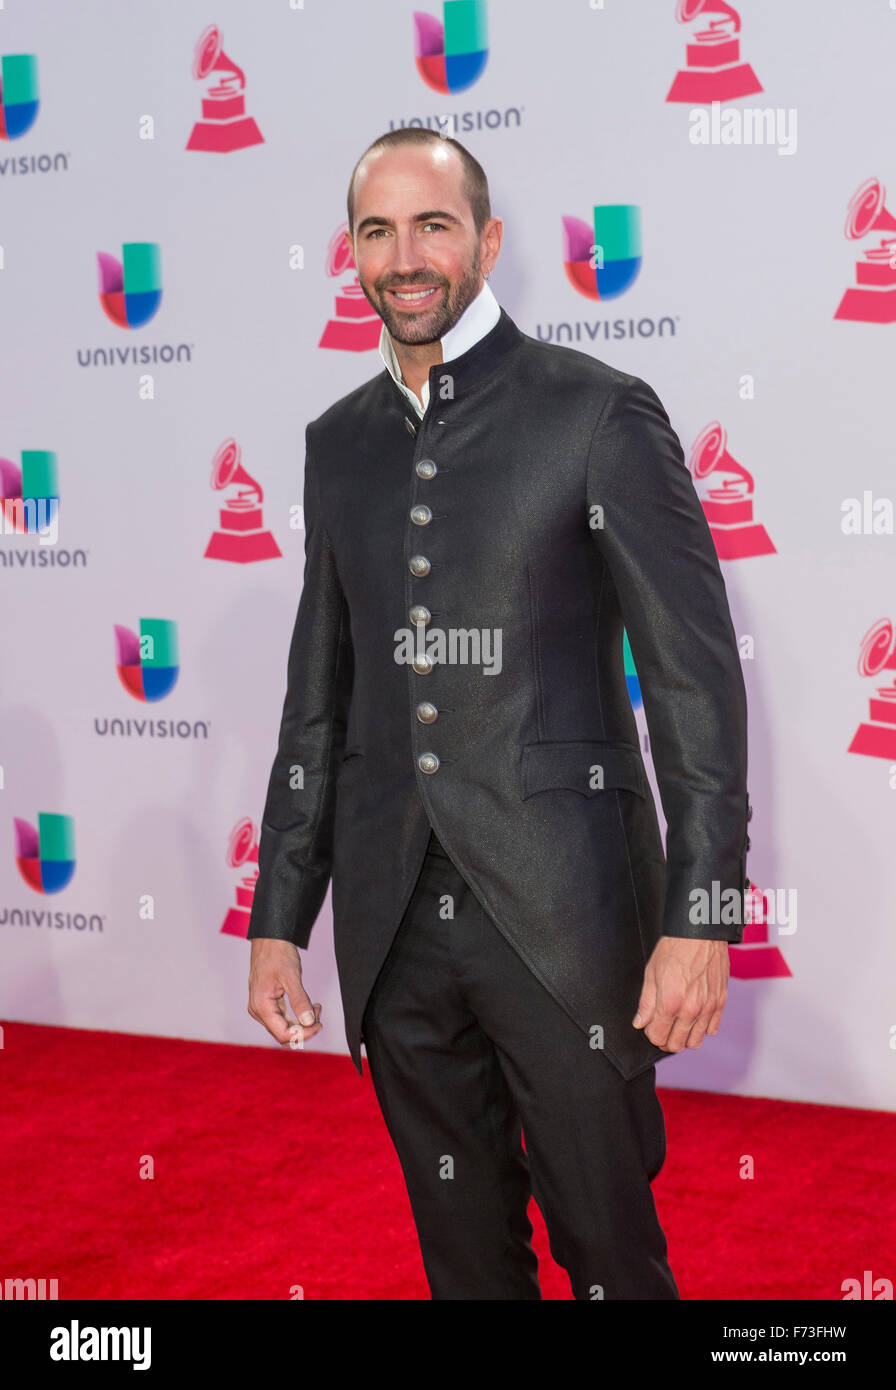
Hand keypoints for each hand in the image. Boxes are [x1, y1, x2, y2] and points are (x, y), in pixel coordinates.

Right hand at [248, 937, 322, 1048]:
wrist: (269, 939)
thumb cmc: (277, 954)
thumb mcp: (291, 976)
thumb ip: (300, 1000)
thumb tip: (309, 1022)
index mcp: (261, 1006)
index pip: (283, 1034)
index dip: (303, 1034)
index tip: (319, 1024)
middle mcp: (258, 1011)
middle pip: (283, 1034)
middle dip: (304, 1028)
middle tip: (319, 1013)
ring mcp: (261, 1008)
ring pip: (284, 1028)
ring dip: (302, 1023)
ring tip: (316, 1007)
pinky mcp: (267, 1004)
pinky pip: (283, 1019)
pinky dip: (297, 1016)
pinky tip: (309, 1006)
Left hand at [632, 936, 728, 1051]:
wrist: (700, 933)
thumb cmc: (674, 949)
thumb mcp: (651, 973)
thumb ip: (646, 1002)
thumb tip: (640, 1023)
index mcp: (670, 1003)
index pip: (658, 1037)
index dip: (650, 1034)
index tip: (649, 1026)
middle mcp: (691, 1010)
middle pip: (677, 1044)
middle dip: (665, 1040)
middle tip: (661, 1028)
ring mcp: (708, 1008)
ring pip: (695, 1041)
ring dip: (684, 1037)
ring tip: (677, 1025)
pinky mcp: (721, 1002)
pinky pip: (712, 1029)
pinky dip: (701, 1028)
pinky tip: (693, 1018)